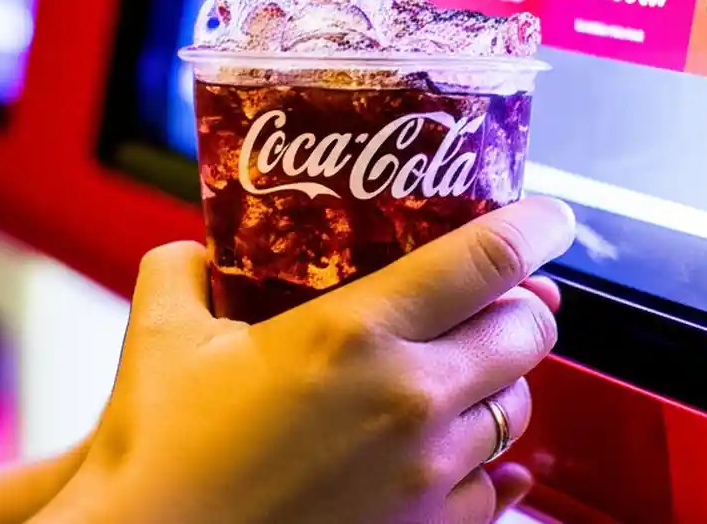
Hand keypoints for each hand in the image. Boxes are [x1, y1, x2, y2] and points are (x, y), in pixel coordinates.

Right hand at [39, 196, 574, 523]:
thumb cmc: (157, 462)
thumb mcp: (158, 340)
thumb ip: (180, 271)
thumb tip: (196, 252)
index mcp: (354, 333)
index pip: (487, 259)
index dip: (535, 225)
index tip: (550, 217)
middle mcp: (409, 399)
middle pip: (525, 332)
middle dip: (522, 307)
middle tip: (496, 299)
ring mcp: (427, 474)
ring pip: (519, 409)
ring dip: (502, 383)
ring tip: (467, 376)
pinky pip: (499, 490)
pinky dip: (495, 466)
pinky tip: (476, 457)